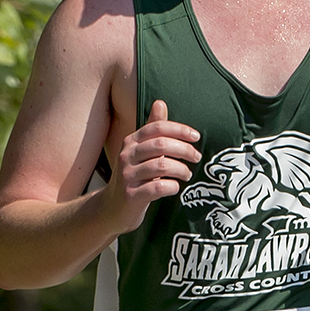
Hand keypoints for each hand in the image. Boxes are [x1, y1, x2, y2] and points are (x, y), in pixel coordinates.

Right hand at [105, 100, 200, 234]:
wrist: (112, 208)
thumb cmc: (134, 176)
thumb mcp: (141, 151)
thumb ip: (153, 129)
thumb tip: (160, 103)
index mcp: (131, 142)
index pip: (156, 128)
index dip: (179, 130)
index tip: (196, 137)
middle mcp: (126, 156)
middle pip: (160, 145)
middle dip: (184, 150)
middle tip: (197, 157)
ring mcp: (127, 176)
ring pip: (161, 166)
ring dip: (181, 169)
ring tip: (188, 174)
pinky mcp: (131, 195)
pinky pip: (157, 188)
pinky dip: (172, 186)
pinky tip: (175, 187)